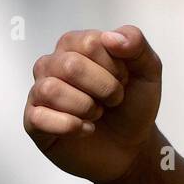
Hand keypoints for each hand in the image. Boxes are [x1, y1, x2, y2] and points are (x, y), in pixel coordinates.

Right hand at [24, 26, 162, 182]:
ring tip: (98, 113)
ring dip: (87, 107)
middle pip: (70, 65)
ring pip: (51, 89)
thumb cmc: (134, 104)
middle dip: (104, 88)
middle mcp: (54, 63)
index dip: (115, 66)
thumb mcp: (149, 70)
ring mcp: (40, 91)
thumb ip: (136, 43)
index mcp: (78, 45)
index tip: (124, 79)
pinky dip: (71, 126)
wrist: (131, 147)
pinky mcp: (34, 120)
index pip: (90, 43)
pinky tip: (86, 129)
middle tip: (114, 99)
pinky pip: (39, 117)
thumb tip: (110, 36)